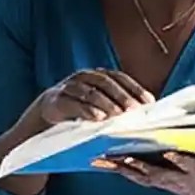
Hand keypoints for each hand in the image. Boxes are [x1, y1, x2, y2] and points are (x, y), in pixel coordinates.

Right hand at [36, 69, 154, 124]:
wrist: (45, 118)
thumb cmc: (78, 112)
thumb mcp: (98, 108)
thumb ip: (117, 107)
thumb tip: (143, 114)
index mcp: (96, 76)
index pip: (119, 78)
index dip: (135, 88)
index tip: (149, 102)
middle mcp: (83, 78)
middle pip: (105, 82)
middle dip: (122, 96)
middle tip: (134, 110)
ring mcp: (68, 87)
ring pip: (90, 91)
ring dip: (106, 103)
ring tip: (117, 115)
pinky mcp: (55, 100)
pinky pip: (73, 103)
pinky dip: (87, 110)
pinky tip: (98, 118)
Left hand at [94, 137, 194, 194]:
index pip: (186, 164)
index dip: (177, 160)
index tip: (168, 153)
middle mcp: (177, 178)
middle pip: (155, 172)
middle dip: (138, 166)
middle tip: (120, 156)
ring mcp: (164, 182)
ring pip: (139, 175)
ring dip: (120, 167)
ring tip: (100, 159)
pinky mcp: (154, 182)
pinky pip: (133, 176)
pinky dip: (117, 169)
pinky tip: (100, 162)